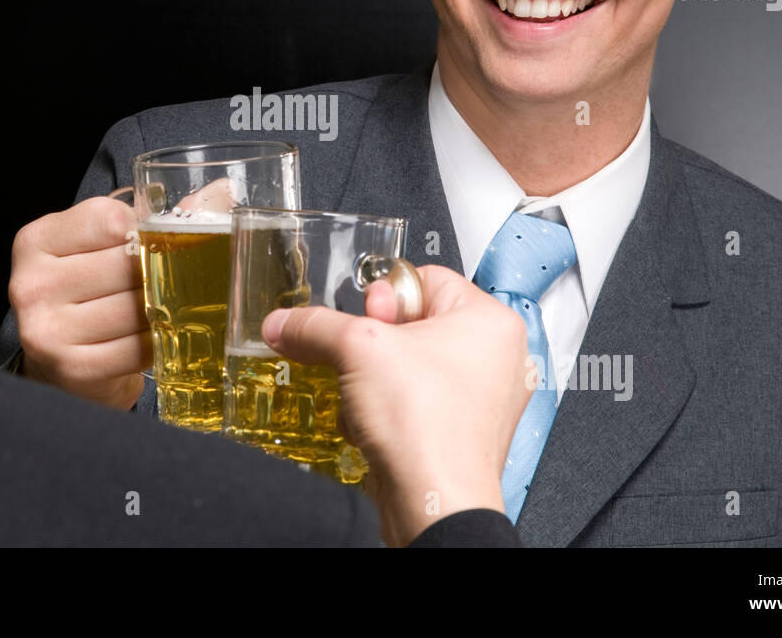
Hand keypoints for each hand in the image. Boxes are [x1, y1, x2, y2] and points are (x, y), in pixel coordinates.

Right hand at [9, 197, 147, 408]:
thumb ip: (138, 219)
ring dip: (160, 308)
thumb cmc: (83, 289)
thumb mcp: (94, 241)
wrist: (57, 356)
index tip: (147, 242)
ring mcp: (48, 331)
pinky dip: (156, 341)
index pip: (109, 219)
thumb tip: (201, 205)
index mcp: (36, 240)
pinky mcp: (73, 369)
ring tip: (159, 307)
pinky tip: (152, 335)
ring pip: (135, 308)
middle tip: (167, 277)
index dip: (142, 230)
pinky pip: (138, 348)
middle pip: (125, 265)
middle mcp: (33, 285)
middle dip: (156, 270)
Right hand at [262, 264, 531, 546]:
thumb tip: (285, 323)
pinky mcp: (460, 433)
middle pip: (412, 324)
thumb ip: (315, 326)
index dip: (383, 296)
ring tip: (370, 400)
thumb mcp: (356, 349)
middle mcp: (496, 358)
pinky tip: (375, 427)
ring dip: (372, 382)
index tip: (365, 316)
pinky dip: (384, 413)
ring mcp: (481, 399)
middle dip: (373, 346)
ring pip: (406, 367)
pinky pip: (411, 404)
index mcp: (490, 321)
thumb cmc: (428, 429)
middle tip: (363, 359)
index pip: (423, 278)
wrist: (432, 504)